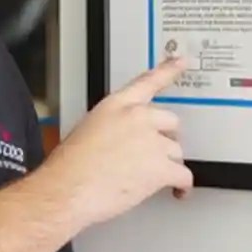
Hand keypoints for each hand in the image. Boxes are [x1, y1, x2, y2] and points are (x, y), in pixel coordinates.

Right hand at [37, 57, 193, 228]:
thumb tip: (122, 138)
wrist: (67, 189)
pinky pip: (184, 175)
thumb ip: (112, 125)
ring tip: (148, 179)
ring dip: (167, 165)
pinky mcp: (161, 168)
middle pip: (170, 121)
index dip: (168, 70)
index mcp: (116, 105)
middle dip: (164, 138)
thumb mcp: (86, 129)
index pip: (148, 81)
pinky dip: (182, 186)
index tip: (181, 61)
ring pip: (176, 151)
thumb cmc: (69, 167)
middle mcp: (138, 118)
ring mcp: (152, 142)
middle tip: (153, 154)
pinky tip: (177, 191)